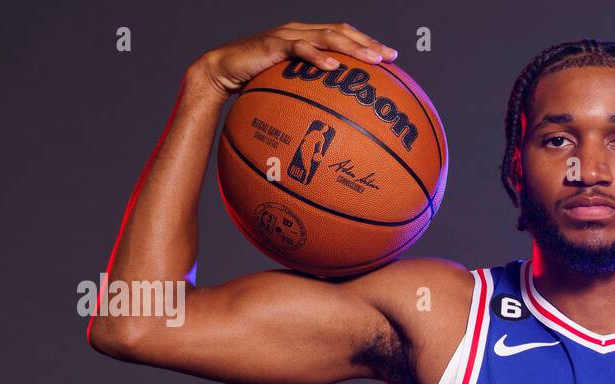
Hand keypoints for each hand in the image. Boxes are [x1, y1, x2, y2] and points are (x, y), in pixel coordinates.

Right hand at [190, 22, 398, 98]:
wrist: (221, 71)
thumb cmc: (255, 83)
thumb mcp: (287, 86)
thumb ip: (309, 93)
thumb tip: (334, 121)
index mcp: (307, 38)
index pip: (343, 35)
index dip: (367, 43)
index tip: (392, 58)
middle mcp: (300, 31)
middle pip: (341, 32)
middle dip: (368, 44)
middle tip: (390, 57)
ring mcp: (287, 36)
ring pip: (326, 36)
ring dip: (352, 48)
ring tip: (372, 60)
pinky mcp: (273, 45)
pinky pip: (299, 49)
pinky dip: (318, 57)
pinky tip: (334, 67)